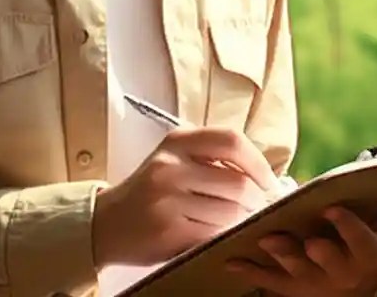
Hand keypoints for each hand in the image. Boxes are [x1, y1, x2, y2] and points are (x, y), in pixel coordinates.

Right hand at [91, 126, 279, 266]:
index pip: (232, 141)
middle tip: (257, 208)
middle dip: (257, 200)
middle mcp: (171, 165)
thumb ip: (214, 159)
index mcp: (178, 141)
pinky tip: (215, 233)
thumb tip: (268, 177)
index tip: (268, 181)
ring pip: (230, 212)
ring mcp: (168, 198)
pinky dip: (223, 235)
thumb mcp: (176, 160)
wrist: (107, 223)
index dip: (259, 163)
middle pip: (238, 182)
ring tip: (234, 221)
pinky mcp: (168, 230)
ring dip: (241, 220)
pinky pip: (214, 233)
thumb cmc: (152, 191)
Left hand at [225, 183, 376, 295]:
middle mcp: (342, 274)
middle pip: (327, 262)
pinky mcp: (289, 288)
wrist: (354, 290)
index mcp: (370, 256)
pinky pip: (266, 281)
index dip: (349, 229)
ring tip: (264, 236)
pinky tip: (232, 259)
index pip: (363, 245)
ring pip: (295, 272)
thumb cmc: (376, 245)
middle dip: (315, 250)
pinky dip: (248, 270)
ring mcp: (313, 283)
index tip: (333, 209)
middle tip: (304, 236)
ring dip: (280, 255)